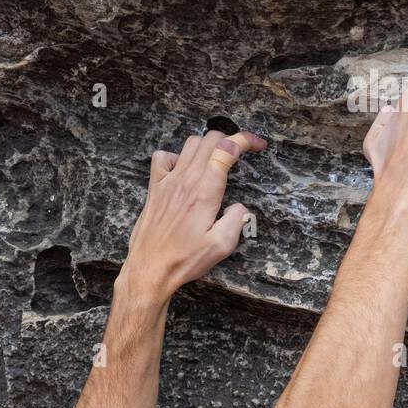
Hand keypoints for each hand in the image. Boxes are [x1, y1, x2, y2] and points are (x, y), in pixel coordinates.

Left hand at [120, 128, 266, 303]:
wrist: (149, 269)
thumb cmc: (185, 260)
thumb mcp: (222, 246)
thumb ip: (237, 219)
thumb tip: (240, 207)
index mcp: (205, 191)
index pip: (227, 149)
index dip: (246, 140)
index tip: (257, 145)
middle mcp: (186, 180)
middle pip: (210, 139)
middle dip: (231, 139)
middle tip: (243, 152)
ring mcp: (168, 182)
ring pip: (190, 144)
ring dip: (207, 145)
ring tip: (217, 159)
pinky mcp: (154, 188)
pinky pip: (162, 157)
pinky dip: (176, 156)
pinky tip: (183, 170)